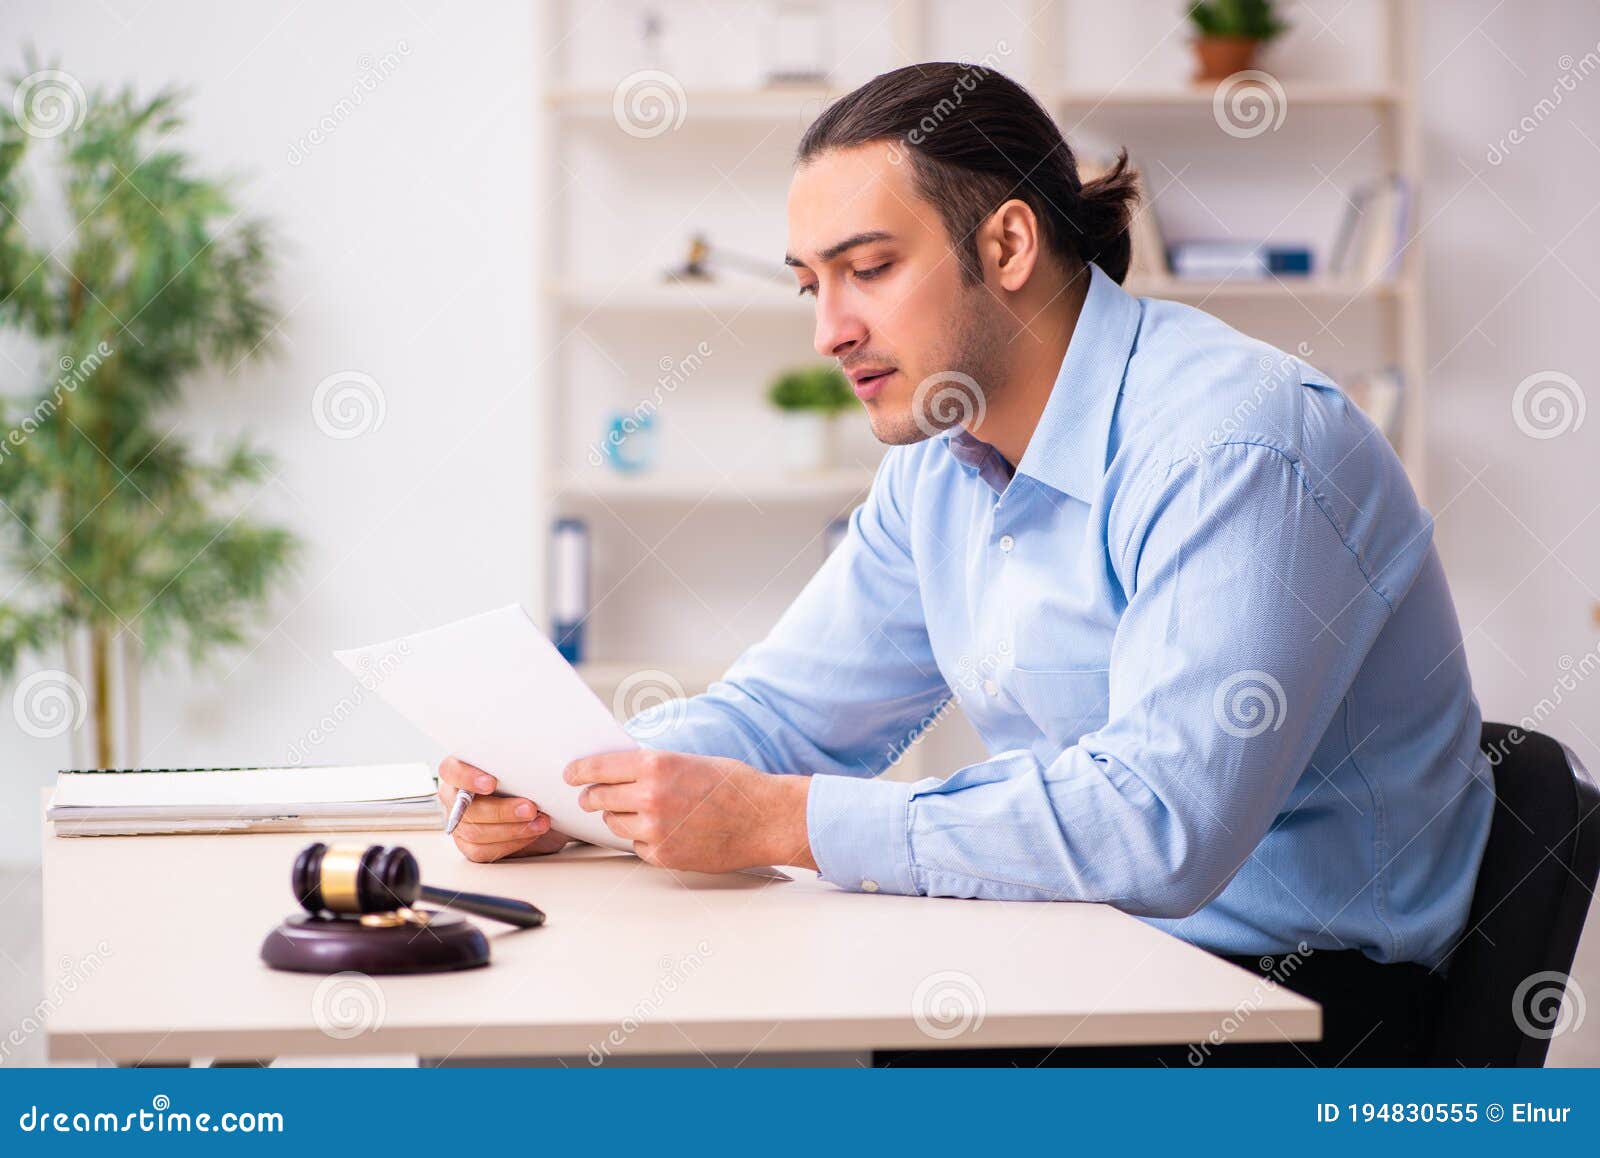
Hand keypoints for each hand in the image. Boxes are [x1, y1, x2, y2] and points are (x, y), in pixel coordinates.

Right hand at [437, 756, 571, 862]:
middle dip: (502, 811)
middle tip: (530, 809)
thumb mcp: (523, 765)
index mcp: (460, 769)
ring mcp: (460, 822)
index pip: (451, 770)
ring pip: (475, 832)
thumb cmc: (526, 780)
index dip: (468, 778)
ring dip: (512, 829)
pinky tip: (530, 834)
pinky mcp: (469, 845)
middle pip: (468, 808)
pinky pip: (483, 850)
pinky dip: (510, 843)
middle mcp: (455, 797)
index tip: (491, 783)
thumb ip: (519, 763)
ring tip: (539, 823)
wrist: (538, 807)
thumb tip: (538, 763)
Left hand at [564, 749, 815, 872]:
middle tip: (589, 797)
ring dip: (618, 818)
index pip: (599, 767)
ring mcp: (654, 829)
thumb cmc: (733, 785)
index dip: (579, 771)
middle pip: (599, 798)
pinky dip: (642, 839)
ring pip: (614, 824)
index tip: (570, 774)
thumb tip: (618, 773)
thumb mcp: (688, 762)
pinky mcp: (663, 855)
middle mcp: (650, 796)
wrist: (764, 818)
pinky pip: (636, 846)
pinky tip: (661, 831)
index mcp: (656, 765)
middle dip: (591, 797)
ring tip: (636, 812)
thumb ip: (652, 767)